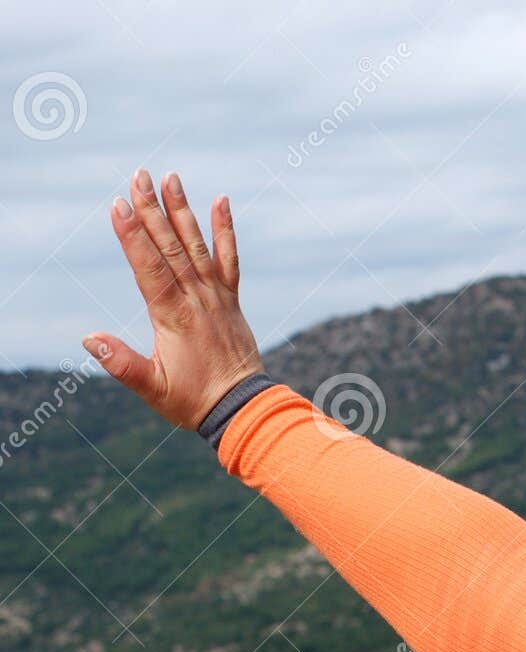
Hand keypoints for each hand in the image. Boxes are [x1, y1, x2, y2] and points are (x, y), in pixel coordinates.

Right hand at [84, 168, 266, 429]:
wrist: (243, 408)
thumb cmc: (193, 401)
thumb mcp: (152, 388)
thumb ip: (122, 364)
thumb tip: (89, 339)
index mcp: (174, 317)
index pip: (150, 269)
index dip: (133, 236)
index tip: (119, 205)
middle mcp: (198, 300)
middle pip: (172, 248)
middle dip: (152, 211)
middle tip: (138, 175)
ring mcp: (217, 298)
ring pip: (198, 247)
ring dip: (182, 211)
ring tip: (170, 178)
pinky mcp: (230, 300)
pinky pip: (229, 260)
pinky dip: (225, 231)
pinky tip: (221, 201)